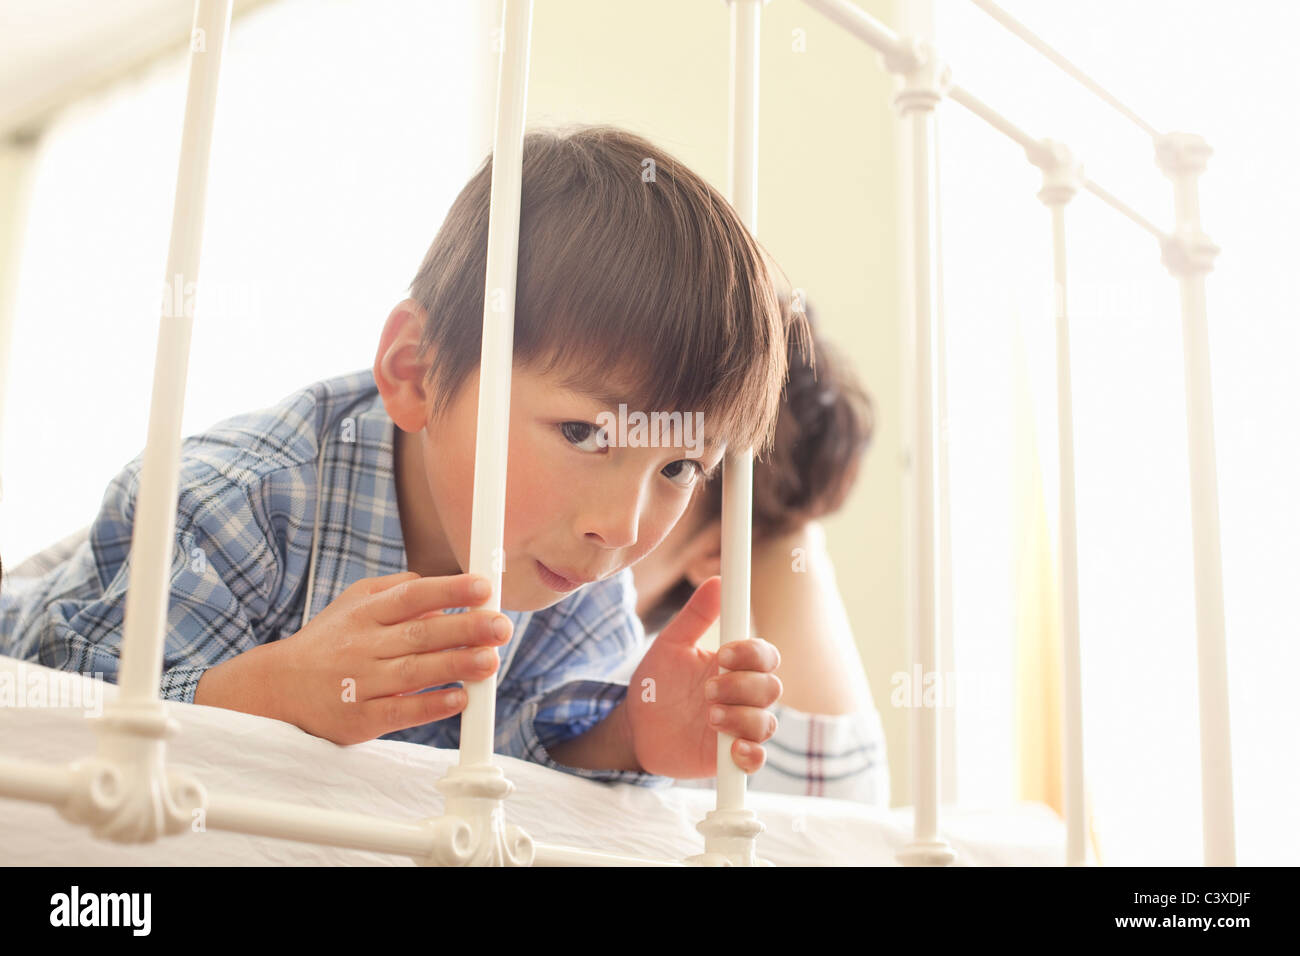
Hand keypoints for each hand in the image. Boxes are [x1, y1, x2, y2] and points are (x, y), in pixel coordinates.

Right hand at [196, 571, 512, 745]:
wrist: (275, 690)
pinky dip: (432, 706)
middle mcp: (362, 645)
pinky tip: (460, 699)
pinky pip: (400, 712)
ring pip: (413, 673)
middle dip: (464, 629)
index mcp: (364, 613)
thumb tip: (440, 584)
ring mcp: (359, 683)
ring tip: (490, 661)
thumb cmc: (326, 642)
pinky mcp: (360, 719)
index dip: (448, 590)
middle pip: (418, 634)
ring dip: (455, 666)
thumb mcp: (353, 603)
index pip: (411, 596)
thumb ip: (395, 589)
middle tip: (500, 626)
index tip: (484, 587)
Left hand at [625, 576, 781, 777]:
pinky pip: (757, 759)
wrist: (636, 728)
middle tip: (708, 690)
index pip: (765, 656)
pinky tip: (731, 748)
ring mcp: (740, 727)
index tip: (724, 653)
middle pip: (772, 688)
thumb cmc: (658, 683)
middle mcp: (744, 696)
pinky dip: (750, 755)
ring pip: (766, 723)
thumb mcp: (671, 645)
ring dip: (742, 718)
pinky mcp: (732, 757)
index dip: (752, 653)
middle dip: (742, 687)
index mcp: (735, 667)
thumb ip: (695, 616)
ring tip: (709, 716)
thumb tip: (717, 580)